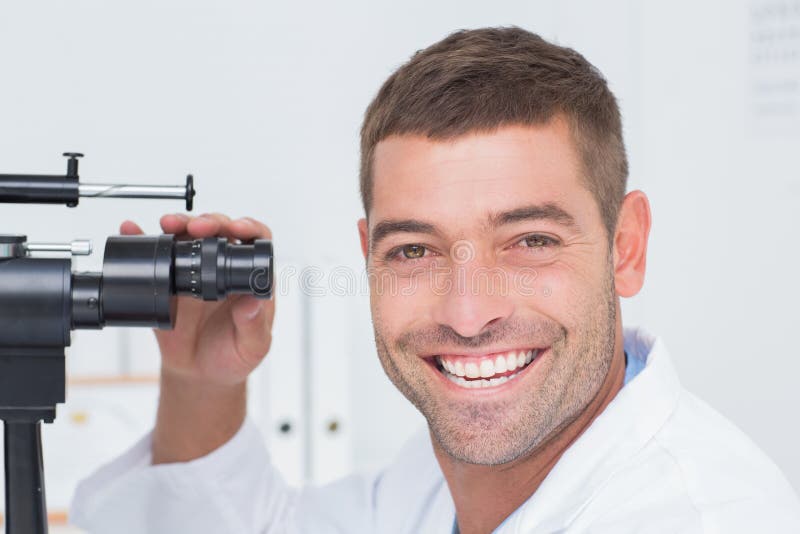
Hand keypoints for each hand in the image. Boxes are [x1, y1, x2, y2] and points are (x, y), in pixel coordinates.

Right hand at [120, 213, 274, 387]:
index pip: (255, 241)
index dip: (249, 228)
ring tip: (168, 224)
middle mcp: (224, 268)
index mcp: (249, 278)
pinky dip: (142, 239)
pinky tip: (133, 230)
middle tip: (197, 228)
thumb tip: (253, 303)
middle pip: (220, 230)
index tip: (237, 229)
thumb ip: (253, 326)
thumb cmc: (234, 357)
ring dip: (180, 224)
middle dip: (209, 222)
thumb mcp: (252, 346)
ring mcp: (195, 272)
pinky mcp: (167, 282)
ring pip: (189, 236)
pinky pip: (155, 257)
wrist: (200, 375)